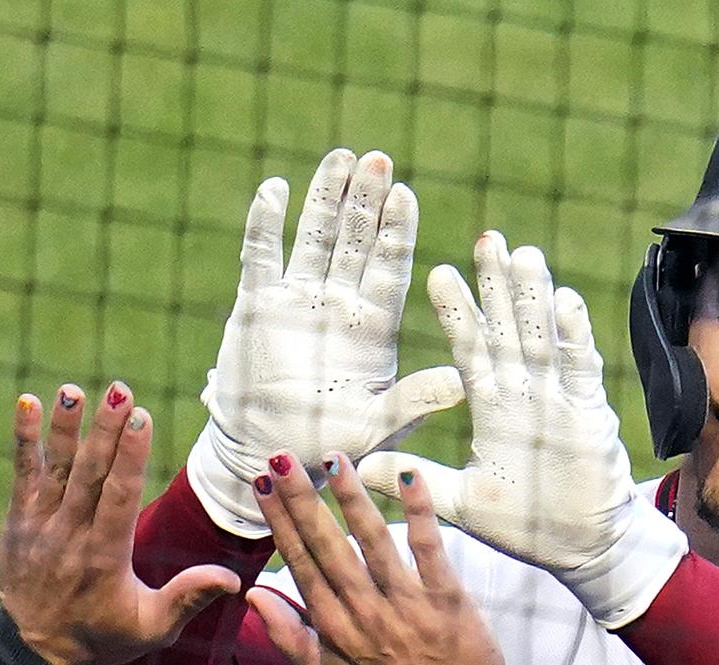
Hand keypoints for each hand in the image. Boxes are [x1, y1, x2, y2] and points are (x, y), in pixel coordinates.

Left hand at [0, 382, 240, 664]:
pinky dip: (24, 439)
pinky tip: (27, 402)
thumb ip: (188, 598)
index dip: (130, 456)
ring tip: (74, 390)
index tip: (141, 418)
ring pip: (55, 468)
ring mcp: (40, 526)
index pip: (119, 497)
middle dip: (105, 429)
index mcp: (105, 558)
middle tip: (119, 390)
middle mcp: (70, 536)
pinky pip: (22, 474)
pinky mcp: (18, 520)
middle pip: (89, 474)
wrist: (37, 652)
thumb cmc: (106, 637)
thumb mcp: (153, 628)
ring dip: (66, 427)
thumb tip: (233, 578)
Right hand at [186, 148, 465, 536]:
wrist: (270, 454)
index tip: (405, 195)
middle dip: (366, 201)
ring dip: (326, 197)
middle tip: (379, 158)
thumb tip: (461, 381)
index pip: (390, 267)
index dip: (396, 231)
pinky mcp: (257, 304)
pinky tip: (276, 189)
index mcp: (373, 327)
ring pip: (315, 237)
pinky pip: (261, 254)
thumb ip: (415, 400)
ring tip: (341, 157)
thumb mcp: (379, 424)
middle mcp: (339, 304)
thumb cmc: (332, 445)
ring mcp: (298, 299)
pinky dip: (265, 223)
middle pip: (356, 240)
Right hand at [253, 450, 506, 664]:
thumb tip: (251, 594)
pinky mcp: (447, 599)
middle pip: (328, 546)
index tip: (261, 484)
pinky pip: (429, 548)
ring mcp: (406, 603)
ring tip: (333, 459)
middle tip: (281, 457)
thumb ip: (288, 636)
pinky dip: (419, 512)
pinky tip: (407, 476)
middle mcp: (365, 611)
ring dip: (351, 497)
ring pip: (373, 541)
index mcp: (334, 627)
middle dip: (302, 500)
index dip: (279, 522)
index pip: (300, 564)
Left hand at [359, 232, 686, 629]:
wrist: (581, 549)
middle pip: (507, 328)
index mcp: (493, 406)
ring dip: (533, 297)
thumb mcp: (458, 500)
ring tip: (523, 253)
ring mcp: (558, 399)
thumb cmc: (525, 525)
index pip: (469, 349)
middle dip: (496, 285)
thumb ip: (414, 478)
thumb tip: (354, 469)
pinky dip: (573, 335)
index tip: (436, 272)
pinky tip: (564, 299)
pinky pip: (579, 367)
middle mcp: (524, 393)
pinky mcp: (587, 414)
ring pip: (542, 337)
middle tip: (486, 238)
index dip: (456, 312)